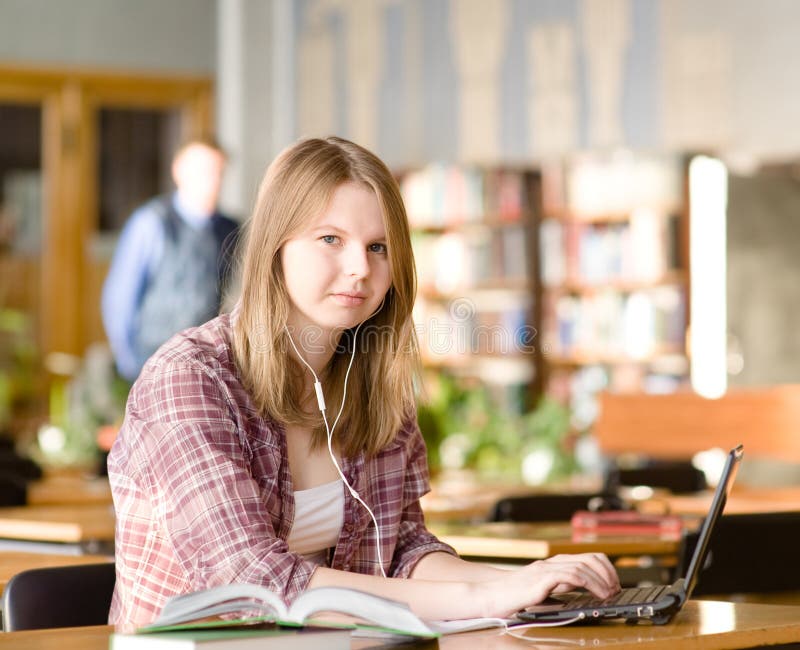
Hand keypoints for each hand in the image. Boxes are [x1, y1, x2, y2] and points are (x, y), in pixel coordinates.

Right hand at [479, 553, 620, 617]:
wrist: (490, 596)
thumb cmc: (514, 596)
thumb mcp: (544, 589)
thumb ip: (562, 585)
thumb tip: (586, 588)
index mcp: (553, 564)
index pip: (587, 557)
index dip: (605, 568)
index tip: (614, 584)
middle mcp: (551, 563)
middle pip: (589, 558)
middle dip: (608, 573)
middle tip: (615, 589)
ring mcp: (546, 569)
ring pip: (583, 565)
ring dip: (602, 580)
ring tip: (609, 593)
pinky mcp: (541, 580)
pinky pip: (571, 575)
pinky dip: (589, 583)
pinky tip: (596, 594)